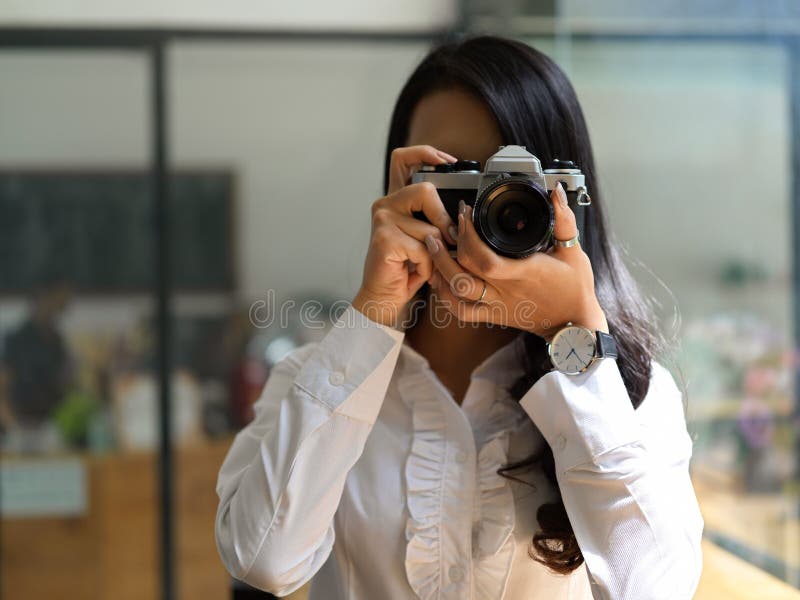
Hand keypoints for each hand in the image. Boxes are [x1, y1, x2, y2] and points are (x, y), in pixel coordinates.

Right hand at [352, 145, 457, 326]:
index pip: (403, 158)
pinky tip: (418, 272)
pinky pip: (423, 248)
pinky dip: (428, 266)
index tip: (449, 161)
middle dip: (443, 218)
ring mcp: (382, 220)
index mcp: (396, 199)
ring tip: (427, 264)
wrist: (385, 296)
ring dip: (437, 252)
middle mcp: (385, 204)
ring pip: (429, 227)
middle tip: (448, 238)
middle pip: (424, 190)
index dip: (426, 152)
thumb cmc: (407, 267)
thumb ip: (436, 217)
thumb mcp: (426, 237)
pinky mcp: (384, 239)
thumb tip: (463, 211)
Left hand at [424, 182, 608, 340]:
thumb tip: (557, 192)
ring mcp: (496, 306)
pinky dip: (444, 294)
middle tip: (444, 223)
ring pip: (457, 292)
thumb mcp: (574, 251)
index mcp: (524, 273)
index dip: (468, 237)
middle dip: (448, 245)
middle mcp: (506, 291)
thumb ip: (564, 221)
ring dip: (440, 268)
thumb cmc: (574, 288)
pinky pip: (461, 311)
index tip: (465, 213)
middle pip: (465, 272)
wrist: (574, 325)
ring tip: (432, 245)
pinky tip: (438, 276)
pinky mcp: (492, 316)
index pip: (485, 259)